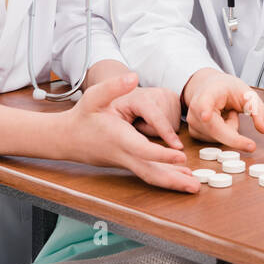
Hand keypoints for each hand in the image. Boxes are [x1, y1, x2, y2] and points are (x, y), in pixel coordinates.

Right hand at [63, 72, 198, 191]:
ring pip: (151, 176)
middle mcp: (124, 155)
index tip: (181, 155)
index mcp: (119, 139)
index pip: (143, 150)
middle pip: (150, 173)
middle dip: (173, 181)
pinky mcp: (130, 163)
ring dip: (173, 183)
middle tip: (195, 187)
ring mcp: (127, 162)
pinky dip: (166, 177)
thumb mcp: (94, 97)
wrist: (67, 138)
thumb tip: (133, 76)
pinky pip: (150, 173)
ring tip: (194, 187)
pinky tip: (182, 177)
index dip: (162, 154)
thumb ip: (113, 86)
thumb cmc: (83, 117)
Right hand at [182, 68, 263, 151]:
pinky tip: (220, 121)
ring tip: (224, 113)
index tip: (206, 116)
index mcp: (208, 93)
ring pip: (219, 137)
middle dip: (233, 125)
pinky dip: (223, 133)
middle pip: (217, 130)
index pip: (204, 103)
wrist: (209, 88)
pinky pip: (216, 141)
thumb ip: (257, 109)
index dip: (205, 111)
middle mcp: (196, 109)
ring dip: (229, 129)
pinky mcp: (194, 133)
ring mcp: (192, 123)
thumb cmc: (227, 90)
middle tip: (233, 112)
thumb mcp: (246, 94)